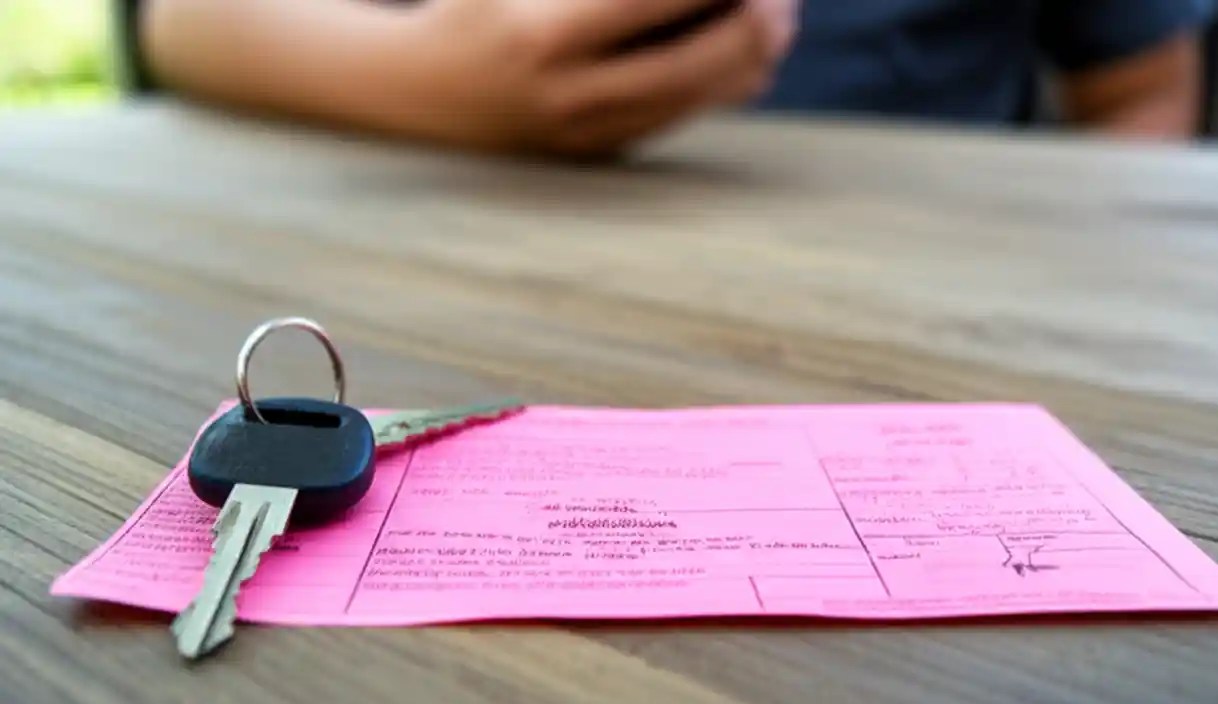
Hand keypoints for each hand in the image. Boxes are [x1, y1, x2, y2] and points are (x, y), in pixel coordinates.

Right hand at [368, 0, 792, 156]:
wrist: (419, 92)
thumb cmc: (473, 7)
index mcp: (547, 35)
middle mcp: (574, 96)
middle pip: (704, 61)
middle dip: (760, 18)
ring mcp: (590, 134)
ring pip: (703, 98)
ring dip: (755, 54)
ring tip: (777, 14)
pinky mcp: (603, 153)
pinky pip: (685, 116)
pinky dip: (727, 82)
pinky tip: (744, 49)